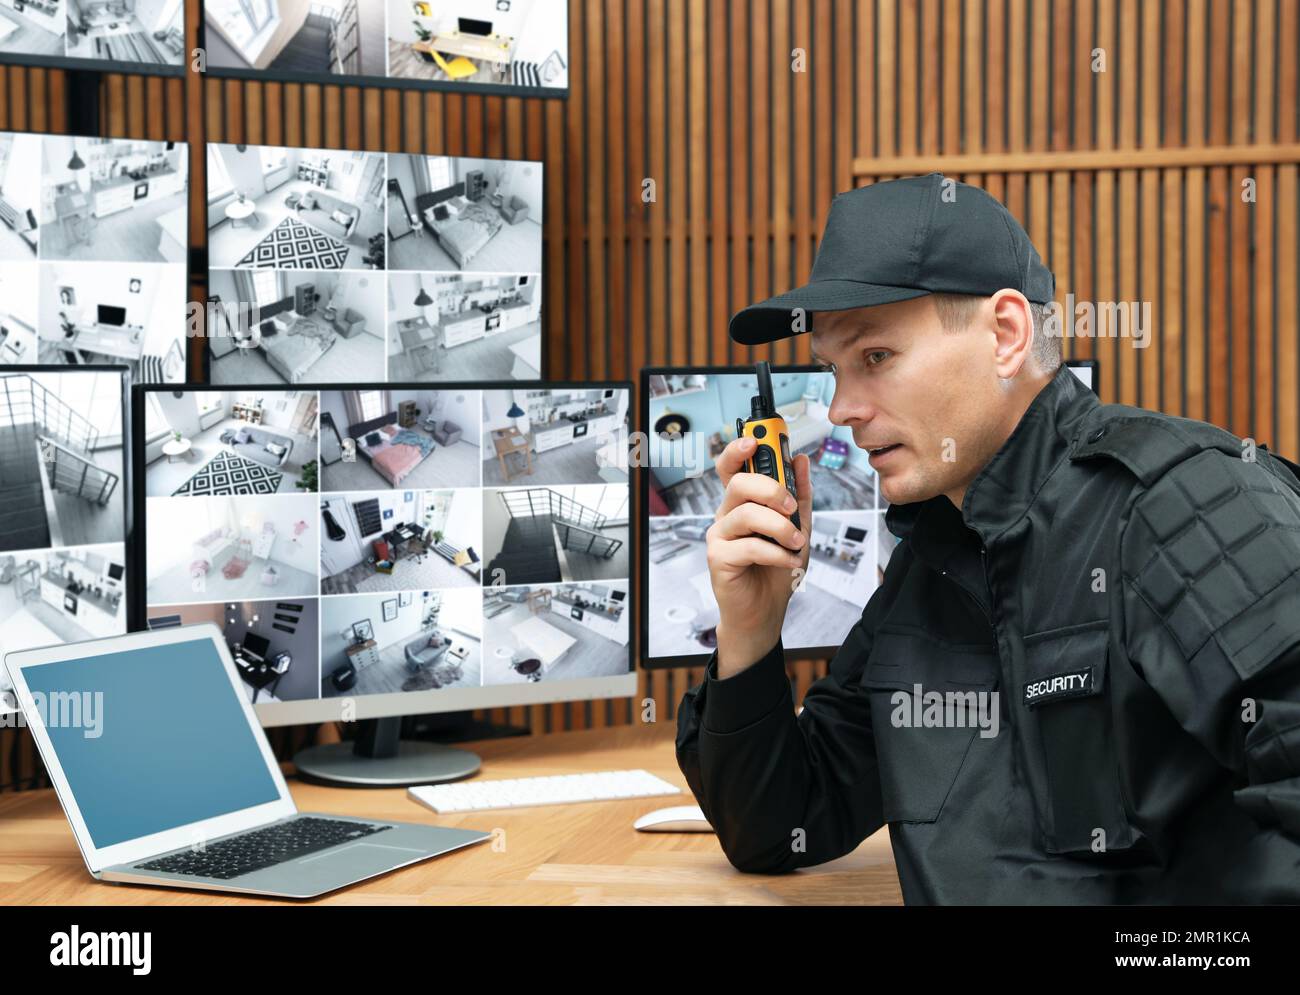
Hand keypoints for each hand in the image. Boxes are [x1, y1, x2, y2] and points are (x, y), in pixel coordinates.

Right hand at [706, 436, 813, 678]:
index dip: (740, 448)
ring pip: (746, 514)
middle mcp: (727, 514)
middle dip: (770, 488)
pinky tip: (787, 562)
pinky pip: (749, 545)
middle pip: (738, 483)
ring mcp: (719, 535)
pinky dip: (776, 553)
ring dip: (780, 527)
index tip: (756, 438)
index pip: (733, 466)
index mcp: (743, 502)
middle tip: (790, 506)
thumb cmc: (775, 568)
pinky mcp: (718, 557)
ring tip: (795, 542)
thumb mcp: (797, 527)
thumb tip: (800, 461)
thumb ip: (798, 495)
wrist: (765, 610)